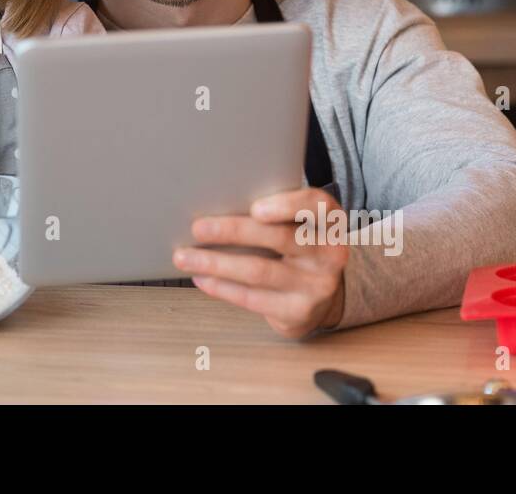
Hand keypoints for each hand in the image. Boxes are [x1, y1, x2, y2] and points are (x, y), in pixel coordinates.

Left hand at [173, 187, 347, 338]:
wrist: (320, 296)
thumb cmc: (298, 248)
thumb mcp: (298, 225)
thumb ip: (272, 213)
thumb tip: (215, 203)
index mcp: (330, 223)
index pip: (317, 206)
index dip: (288, 205)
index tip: (255, 208)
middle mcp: (330, 254)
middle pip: (279, 238)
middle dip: (233, 231)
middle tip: (198, 228)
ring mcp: (316, 286)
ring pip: (259, 271)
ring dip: (216, 263)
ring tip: (185, 257)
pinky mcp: (298, 311)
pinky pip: (252, 297)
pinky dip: (221, 287)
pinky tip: (201, 278)